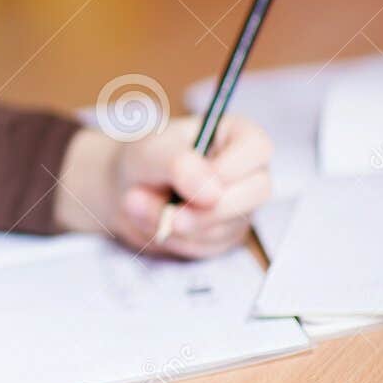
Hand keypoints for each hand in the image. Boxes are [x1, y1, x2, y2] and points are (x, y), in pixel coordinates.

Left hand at [58, 117, 273, 257]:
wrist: (125, 189)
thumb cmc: (144, 159)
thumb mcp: (151, 151)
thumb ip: (179, 164)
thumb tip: (212, 192)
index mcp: (235, 136)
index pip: (257, 148)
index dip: (231, 168)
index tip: (198, 183)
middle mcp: (246, 171)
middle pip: (256, 191)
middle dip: (207, 209)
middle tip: (169, 214)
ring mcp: (240, 206)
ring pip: (227, 225)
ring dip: (177, 223)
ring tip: (138, 203)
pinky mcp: (225, 235)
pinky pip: (208, 246)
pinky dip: (175, 239)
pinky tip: (155, 221)